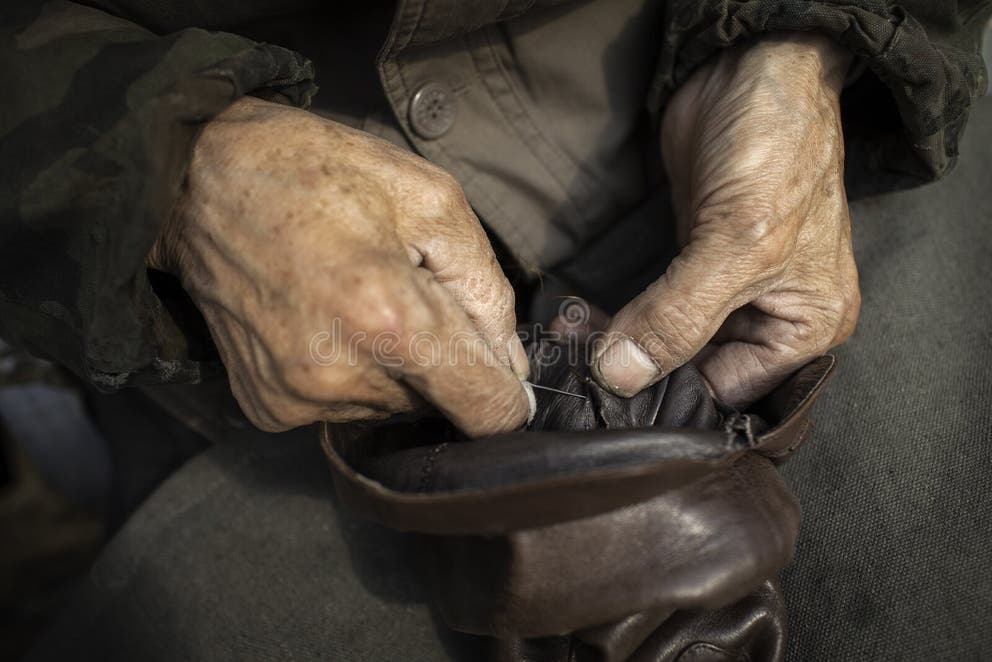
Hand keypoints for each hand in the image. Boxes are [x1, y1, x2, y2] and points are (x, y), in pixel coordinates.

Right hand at [149, 97, 531, 435]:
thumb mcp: (431, 198)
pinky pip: (341, 407)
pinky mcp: (267, 406)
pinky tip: (321, 319)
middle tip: (400, 291)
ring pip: (390, 406)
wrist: (197, 179)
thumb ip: (486, 290)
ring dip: (391, 363)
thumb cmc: (318, 173)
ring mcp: (297, 397)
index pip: (484, 409)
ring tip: (353, 296)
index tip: (499, 372)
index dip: (505, 394)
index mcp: (390, 319)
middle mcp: (340, 374)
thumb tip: (507, 365)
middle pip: (437, 404)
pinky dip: (347, 371)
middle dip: (438, 357)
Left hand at [592, 34, 859, 406]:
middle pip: (696, 373)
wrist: (751, 72)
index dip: (673, 401)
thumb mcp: (737, 244)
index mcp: (807, 329)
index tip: (612, 406)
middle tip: (580, 379)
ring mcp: (725, 291)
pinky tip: (580, 327)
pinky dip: (617, 319)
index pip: (731, 394)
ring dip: (620, 349)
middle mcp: (770, 319)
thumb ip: (680, 316)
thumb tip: (622, 374)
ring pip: (667, 344)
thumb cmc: (776, 151)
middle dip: (640, 375)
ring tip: (571, 352)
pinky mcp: (687, 264)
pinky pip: (650, 309)